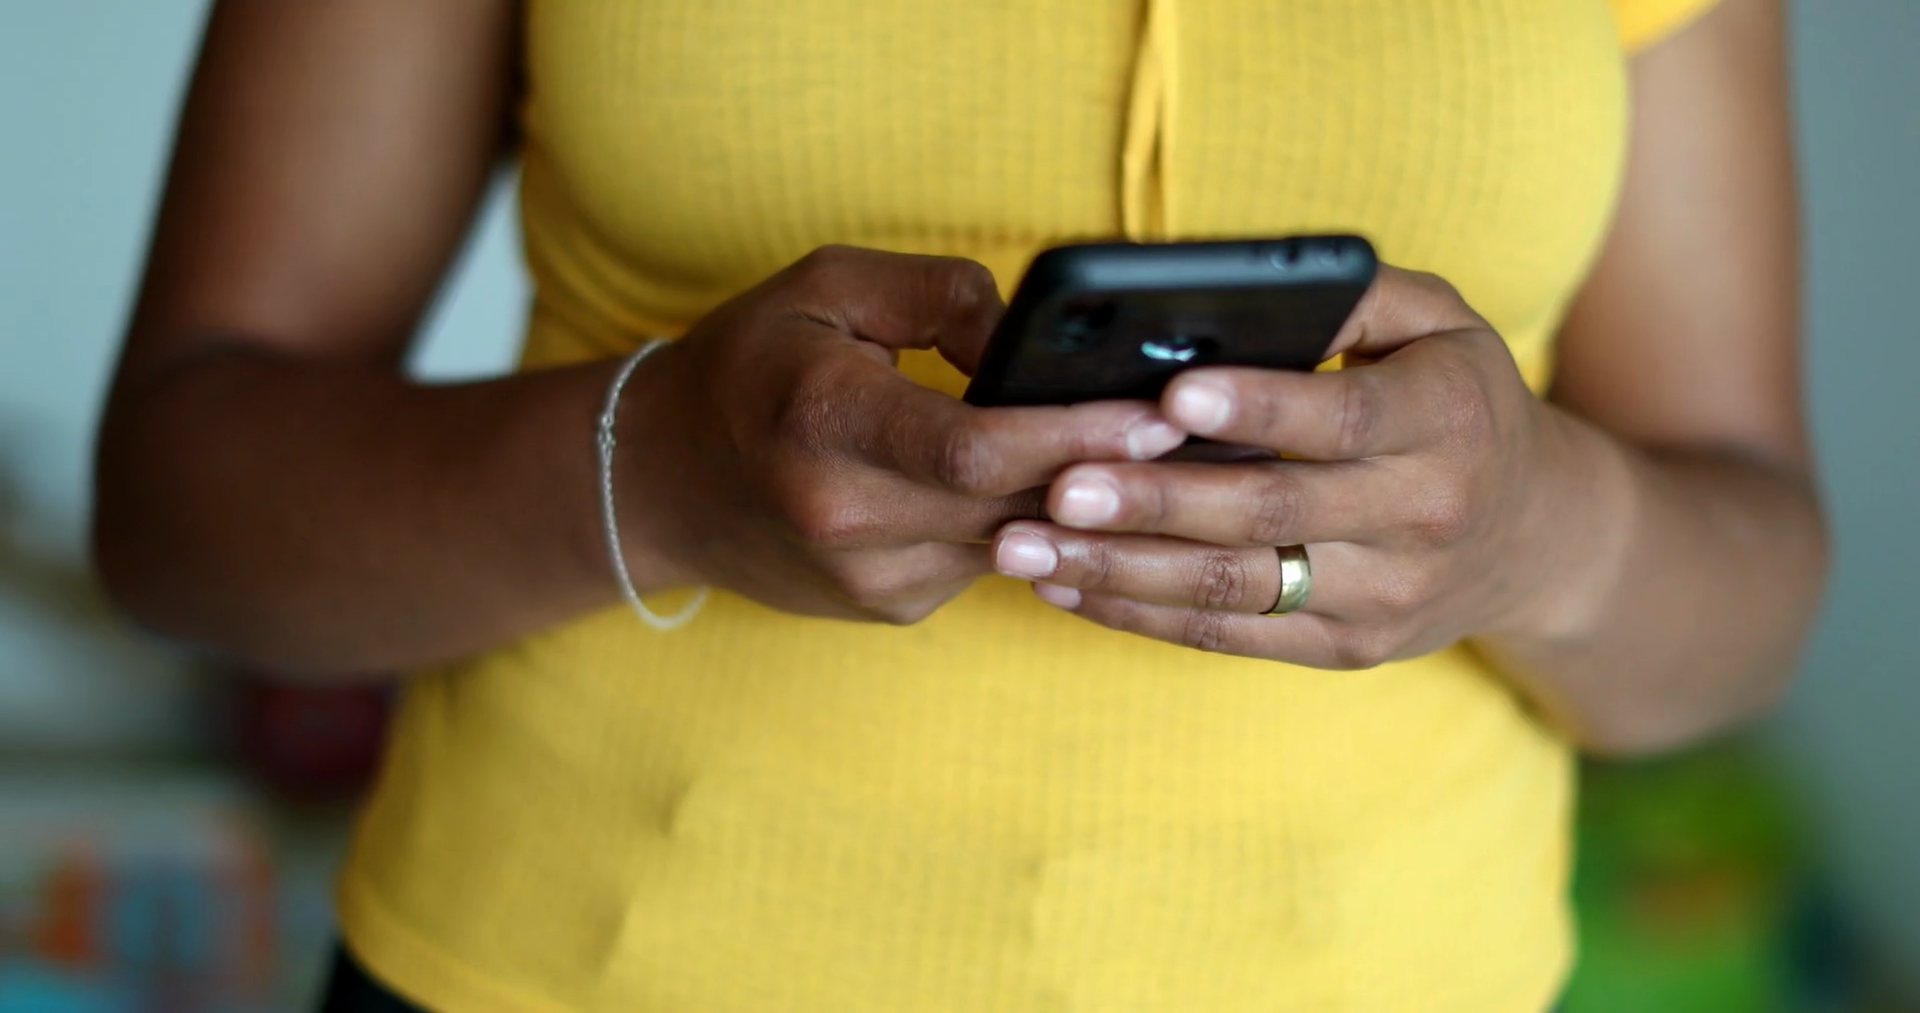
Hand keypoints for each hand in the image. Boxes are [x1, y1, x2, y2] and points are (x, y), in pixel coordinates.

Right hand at [618, 246, 1186, 622]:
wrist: (659, 482)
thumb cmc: (748, 365)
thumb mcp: (827, 285)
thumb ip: (939, 296)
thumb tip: (1032, 343)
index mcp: (822, 424)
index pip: (975, 449)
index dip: (1077, 435)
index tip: (1160, 411)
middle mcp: (843, 518)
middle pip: (1013, 504)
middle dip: (1113, 469)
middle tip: (1197, 430)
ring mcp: (868, 579)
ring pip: (1016, 544)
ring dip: (1084, 503)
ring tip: (1152, 456)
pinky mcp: (888, 610)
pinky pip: (988, 564)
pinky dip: (1028, 524)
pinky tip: (1058, 487)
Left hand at [989, 266, 1587, 668]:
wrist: (1534, 535)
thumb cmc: (1454, 398)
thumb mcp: (1436, 322)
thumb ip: (1348, 296)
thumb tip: (1227, 292)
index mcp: (1447, 420)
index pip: (1344, 418)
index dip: (1258, 408)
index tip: (1170, 394)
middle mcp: (1423, 516)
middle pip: (1271, 513)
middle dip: (1154, 500)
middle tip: (1057, 486)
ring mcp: (1385, 596)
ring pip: (1235, 588)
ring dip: (1119, 570)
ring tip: (1022, 547)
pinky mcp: (1347, 650)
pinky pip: (1229, 637)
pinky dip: (1137, 615)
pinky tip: (1063, 587)